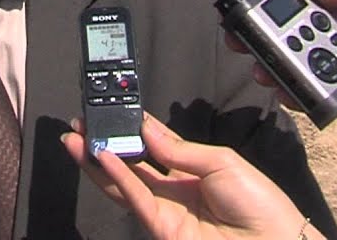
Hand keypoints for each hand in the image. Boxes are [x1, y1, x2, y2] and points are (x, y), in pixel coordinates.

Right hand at [61, 113, 323, 239]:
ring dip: (97, 160)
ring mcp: (166, 211)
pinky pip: (133, 198)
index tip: (114, 109)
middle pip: (133, 164)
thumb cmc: (261, 204)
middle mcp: (175, 191)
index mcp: (194, 173)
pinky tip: (100, 156)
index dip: (134, 128)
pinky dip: (115, 177)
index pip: (156, 146)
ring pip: (123, 182)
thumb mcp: (223, 161)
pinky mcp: (161, 228)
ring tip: (75, 138)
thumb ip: (181, 149)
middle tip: (82, 123)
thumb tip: (146, 131)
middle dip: (106, 144)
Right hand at [227, 0, 336, 118]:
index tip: (249, 5)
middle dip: (263, 39)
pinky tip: (285, 91)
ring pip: (301, 68)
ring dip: (278, 67)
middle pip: (292, 39)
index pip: (303, 6)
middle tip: (239, 39)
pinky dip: (300, 96)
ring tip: (260, 67)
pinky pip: (321, 97)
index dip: (275, 6)